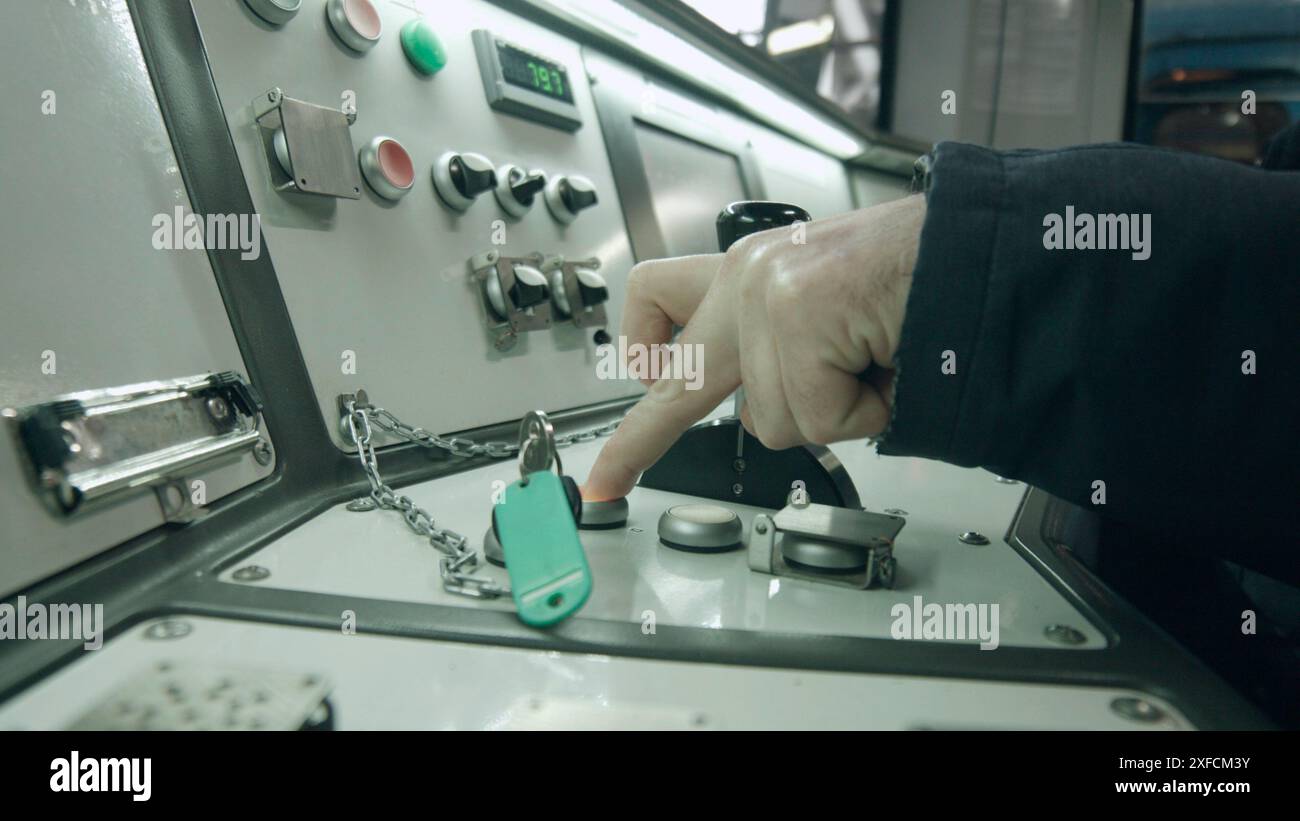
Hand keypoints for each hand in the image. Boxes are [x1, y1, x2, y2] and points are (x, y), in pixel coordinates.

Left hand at [583, 194, 925, 500]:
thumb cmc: (923, 282)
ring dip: (839, 411)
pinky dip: (865, 410)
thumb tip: (755, 414)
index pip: (662, 302)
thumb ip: (781, 354)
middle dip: (639, 440)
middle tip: (606, 479)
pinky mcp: (800, 312)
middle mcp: (750, 276)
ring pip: (775, 420)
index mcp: (754, 274)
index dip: (639, 354)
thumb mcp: (834, 317)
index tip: (625, 389)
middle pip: (676, 380)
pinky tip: (886, 361)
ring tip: (878, 361)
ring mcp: (770, 293)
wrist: (985, 247)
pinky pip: (819, 415)